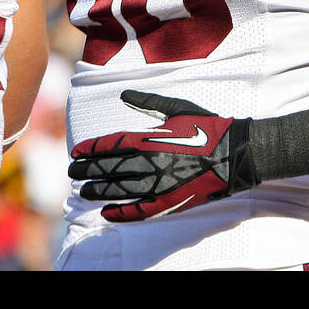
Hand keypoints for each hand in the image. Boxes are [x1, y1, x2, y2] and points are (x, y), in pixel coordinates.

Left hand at [68, 91, 259, 222]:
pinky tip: (106, 214)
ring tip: (83, 192)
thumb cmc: (207, 127)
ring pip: (119, 190)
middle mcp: (150, 162)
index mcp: (150, 139)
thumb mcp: (178, 108)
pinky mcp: (170, 202)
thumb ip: (148, 103)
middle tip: (71, 173)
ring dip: (99, 191)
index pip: (111, 145)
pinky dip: (121, 213)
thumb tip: (124, 94)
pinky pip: (139, 211)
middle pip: (109, 168)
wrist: (236, 153)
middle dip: (88, 171)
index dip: (91, 149)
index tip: (76, 152)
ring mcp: (159, 184)